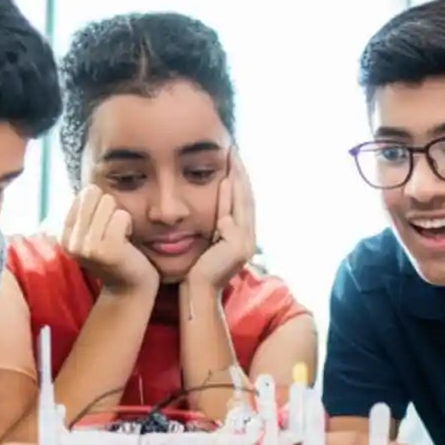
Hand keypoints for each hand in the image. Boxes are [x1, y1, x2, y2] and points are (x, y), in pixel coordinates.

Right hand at [61, 185, 157, 293]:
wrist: (131, 286)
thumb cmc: (118, 253)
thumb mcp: (94, 232)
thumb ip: (87, 211)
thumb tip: (89, 185)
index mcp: (64, 235)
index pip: (83, 194)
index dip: (101, 205)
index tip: (104, 228)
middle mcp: (71, 242)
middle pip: (94, 194)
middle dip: (111, 208)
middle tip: (114, 232)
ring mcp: (87, 247)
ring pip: (108, 203)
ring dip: (121, 217)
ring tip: (120, 237)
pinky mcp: (106, 251)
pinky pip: (121, 215)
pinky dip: (128, 225)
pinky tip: (127, 242)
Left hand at [186, 150, 255, 290]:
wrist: (196, 293)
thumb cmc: (195, 272)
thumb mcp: (207, 243)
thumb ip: (215, 228)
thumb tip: (218, 216)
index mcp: (243, 237)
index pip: (243, 202)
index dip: (240, 180)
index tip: (232, 159)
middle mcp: (249, 239)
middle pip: (247, 198)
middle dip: (241, 174)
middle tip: (235, 151)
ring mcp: (246, 242)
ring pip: (244, 203)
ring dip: (239, 179)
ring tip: (233, 158)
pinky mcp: (237, 246)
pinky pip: (233, 215)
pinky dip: (230, 197)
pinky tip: (225, 181)